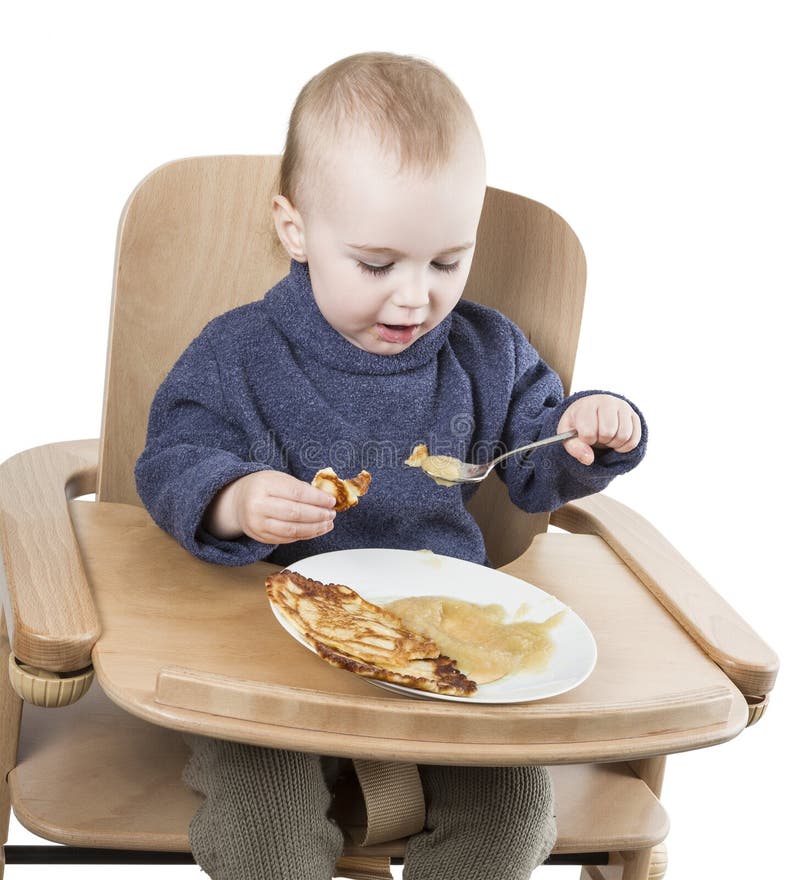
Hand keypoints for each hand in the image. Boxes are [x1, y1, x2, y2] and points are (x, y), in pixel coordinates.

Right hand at [202, 470, 336, 543]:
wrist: (238, 501)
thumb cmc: (263, 487)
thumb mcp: (278, 478)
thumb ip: (300, 487)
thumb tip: (325, 498)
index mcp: (263, 485)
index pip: (296, 493)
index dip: (317, 499)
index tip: (331, 501)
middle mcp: (257, 506)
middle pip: (294, 514)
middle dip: (318, 515)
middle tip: (331, 514)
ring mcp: (257, 524)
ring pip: (292, 530)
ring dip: (314, 529)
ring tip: (328, 524)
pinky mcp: (260, 537)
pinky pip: (287, 539)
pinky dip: (305, 535)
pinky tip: (316, 530)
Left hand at [557, 394, 641, 465]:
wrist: (591, 410)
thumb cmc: (578, 423)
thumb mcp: (568, 433)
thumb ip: (574, 447)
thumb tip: (589, 459)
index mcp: (587, 405)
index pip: (589, 431)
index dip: (586, 440)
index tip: (584, 435)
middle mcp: (607, 402)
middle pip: (608, 432)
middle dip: (601, 441)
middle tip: (596, 437)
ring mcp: (623, 407)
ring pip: (623, 436)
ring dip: (613, 444)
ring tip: (605, 438)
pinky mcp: (634, 416)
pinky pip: (634, 439)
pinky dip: (624, 447)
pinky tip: (615, 442)